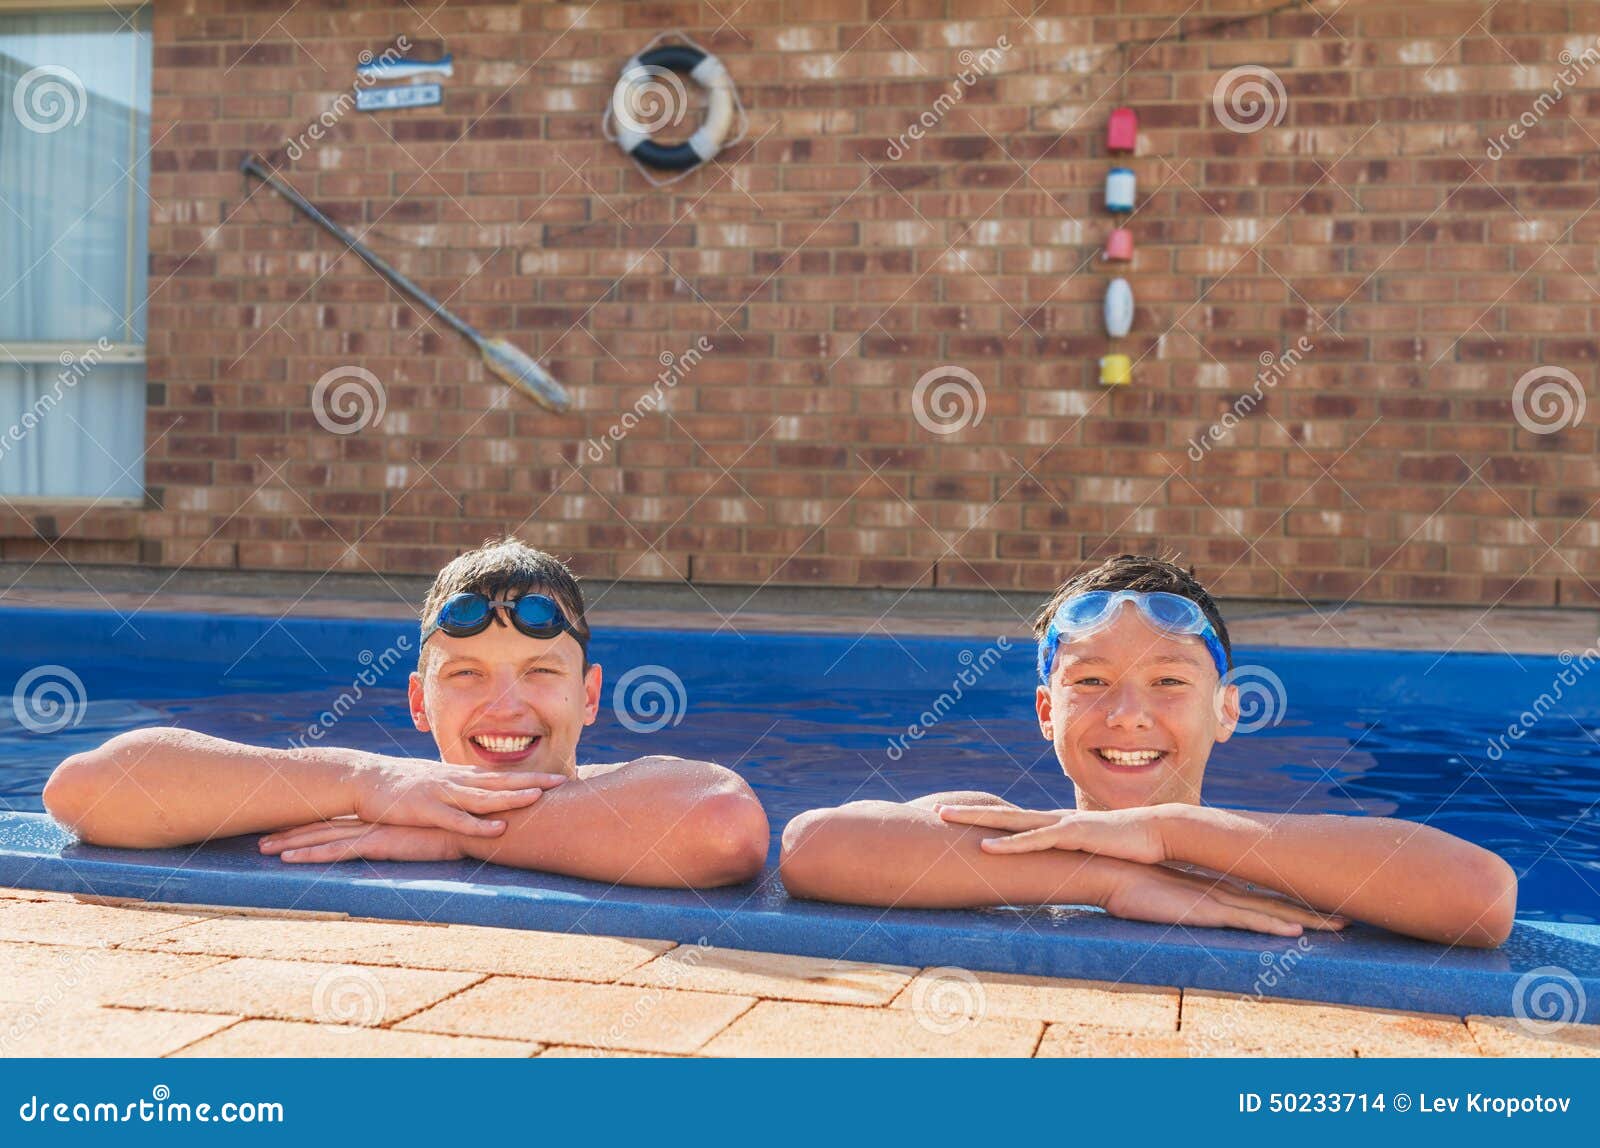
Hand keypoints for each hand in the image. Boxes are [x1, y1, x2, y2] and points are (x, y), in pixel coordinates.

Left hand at [260, 820, 464, 862]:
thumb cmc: (465, 827)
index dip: (314, 821)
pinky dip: (311, 854)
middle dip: (291, 831)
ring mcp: (375, 830)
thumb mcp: (439, 829)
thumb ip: (428, 830)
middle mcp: (374, 820)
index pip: (342, 818)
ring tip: (261, 849)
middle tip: (262, 838)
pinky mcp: (380, 843)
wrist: (479, 822)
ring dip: (290, 842)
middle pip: (324, 824)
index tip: (290, 825)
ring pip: (323, 836)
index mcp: (385, 817)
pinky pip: (338, 851)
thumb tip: (428, 834)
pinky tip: (289, 859)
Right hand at [351, 756, 565, 837]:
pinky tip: (498, 830)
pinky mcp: (426, 810)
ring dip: (511, 797)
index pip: (503, 775)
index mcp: (460, 776)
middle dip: (533, 780)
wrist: (363, 778)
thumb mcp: (436, 784)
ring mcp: (442, 793)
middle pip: (501, 781)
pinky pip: (456, 819)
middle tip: (564, 781)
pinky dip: (478, 825)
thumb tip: (482, 799)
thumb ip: (459, 791)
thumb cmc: (401, 785)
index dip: (532, 776)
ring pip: (483, 797)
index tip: (560, 777)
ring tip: (538, 797)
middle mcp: (456, 781)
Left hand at [938, 804, 1167, 864]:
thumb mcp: (1095, 856)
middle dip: (967, 814)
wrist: (1160, 832)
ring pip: (1009, 822)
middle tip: (935, 812)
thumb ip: (1077, 861)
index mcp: (1055, 826)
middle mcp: (1053, 821)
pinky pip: (1035, 841)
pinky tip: (985, 848)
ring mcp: (1061, 825)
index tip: (957, 821)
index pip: (1012, 822)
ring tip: (944, 819)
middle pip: (1001, 815)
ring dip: (975, 821)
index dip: (984, 821)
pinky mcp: (1073, 836)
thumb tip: (1065, 874)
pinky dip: (1009, 846)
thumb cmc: (1130, 846)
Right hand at [1102, 860, 1346, 936]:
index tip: (1319, 909)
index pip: (1263, 897)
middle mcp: (1224, 892)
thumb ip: (1178, 900)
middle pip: (1278, 903)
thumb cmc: (1129, 884)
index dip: (1293, 903)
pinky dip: (1273, 926)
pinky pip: (1246, 921)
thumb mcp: (1161, 896)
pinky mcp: (1206, 910)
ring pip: (1272, 913)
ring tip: (1341, 927)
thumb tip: (1182, 904)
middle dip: (1315, 912)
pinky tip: (1295, 932)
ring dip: (1307, 921)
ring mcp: (1217, 900)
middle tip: (1349, 918)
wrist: (1112, 872)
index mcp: (1216, 889)